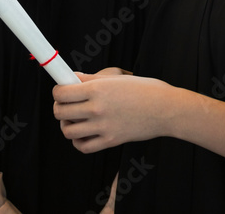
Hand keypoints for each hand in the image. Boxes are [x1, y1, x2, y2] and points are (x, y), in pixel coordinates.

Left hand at [52, 70, 177, 152]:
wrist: (166, 109)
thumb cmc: (145, 89)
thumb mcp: (117, 78)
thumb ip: (91, 79)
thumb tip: (71, 79)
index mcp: (98, 88)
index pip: (61, 92)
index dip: (58, 91)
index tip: (61, 90)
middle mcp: (97, 108)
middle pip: (60, 112)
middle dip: (59, 107)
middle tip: (67, 104)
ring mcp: (103, 126)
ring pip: (68, 130)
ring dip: (67, 125)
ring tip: (75, 119)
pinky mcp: (110, 141)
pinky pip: (82, 146)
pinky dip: (78, 141)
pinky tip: (83, 133)